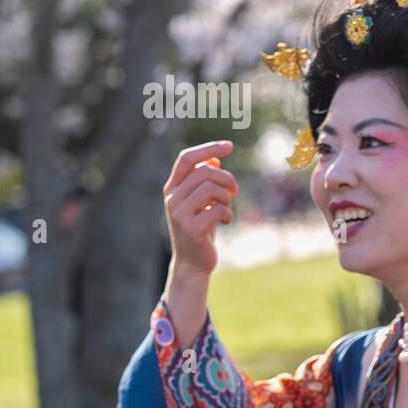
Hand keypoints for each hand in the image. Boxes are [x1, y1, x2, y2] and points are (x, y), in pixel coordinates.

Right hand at [163, 141, 238, 275]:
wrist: (192, 262)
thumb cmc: (200, 228)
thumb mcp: (200, 203)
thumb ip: (204, 182)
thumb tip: (214, 160)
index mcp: (172, 188)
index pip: (186, 158)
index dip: (208, 149)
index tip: (230, 145)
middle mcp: (171, 198)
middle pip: (205, 172)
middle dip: (227, 179)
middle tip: (235, 190)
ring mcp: (179, 213)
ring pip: (212, 188)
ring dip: (227, 197)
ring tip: (226, 208)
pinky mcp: (192, 228)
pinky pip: (218, 209)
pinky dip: (228, 214)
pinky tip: (225, 222)